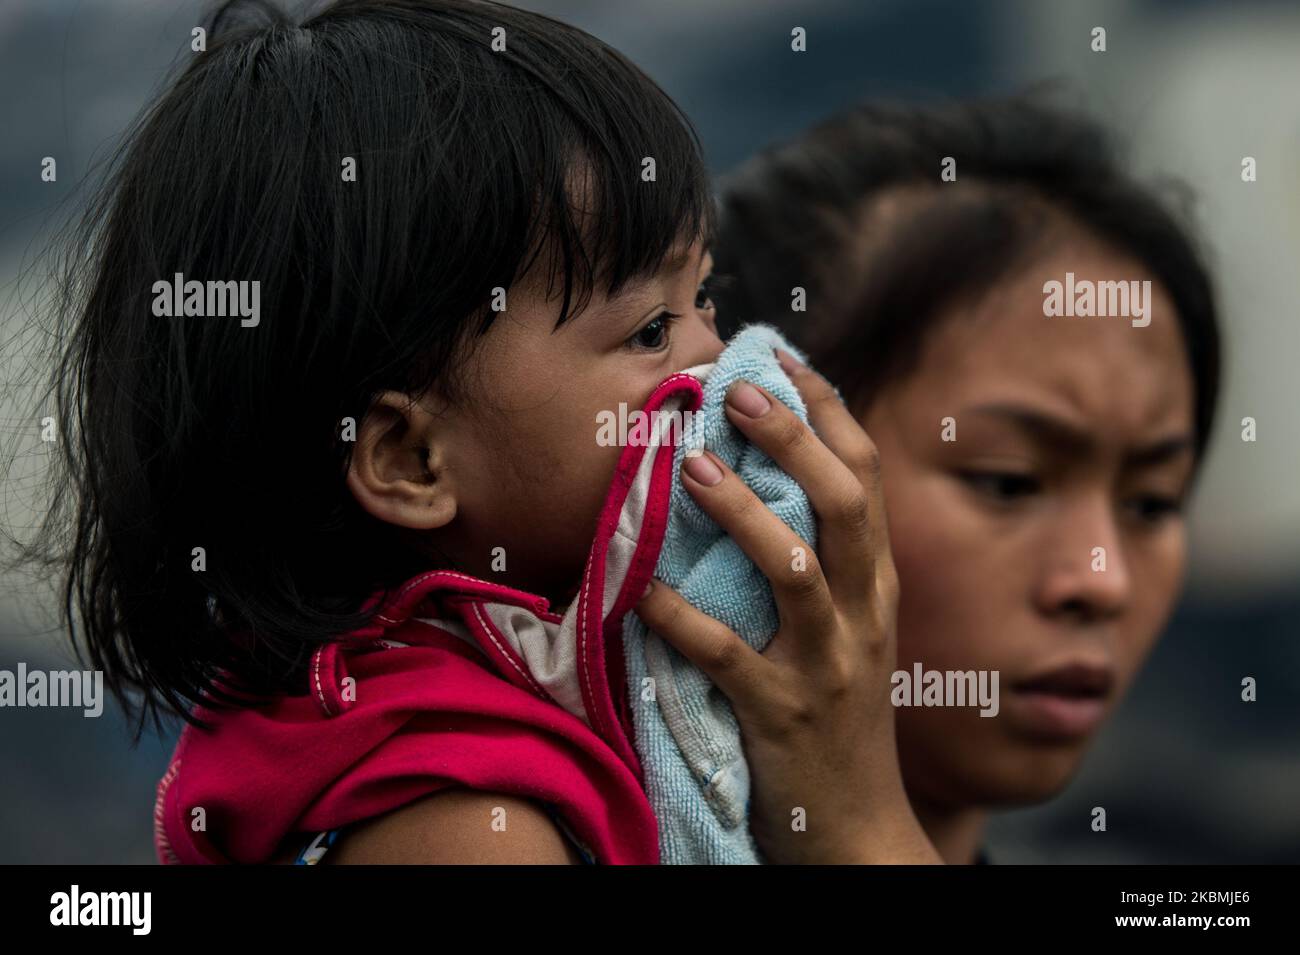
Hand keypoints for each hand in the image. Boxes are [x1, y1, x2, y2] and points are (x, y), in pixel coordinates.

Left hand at [634, 350, 940, 863]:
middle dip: (796, 438)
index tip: (781, 354)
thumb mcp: (849, 631)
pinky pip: (727, 657)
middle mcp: (863, 614)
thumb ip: (821, 562)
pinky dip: (679, 619)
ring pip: (797, 570)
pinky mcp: (781, 716)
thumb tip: (763, 478)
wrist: (857, 828)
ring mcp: (826, 666)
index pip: (866, 476)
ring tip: (690, 465)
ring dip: (743, 513)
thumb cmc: (838, 717)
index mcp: (878, 585)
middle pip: (846, 504)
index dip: (829, 409)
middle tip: (739, 389)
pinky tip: (636, 589)